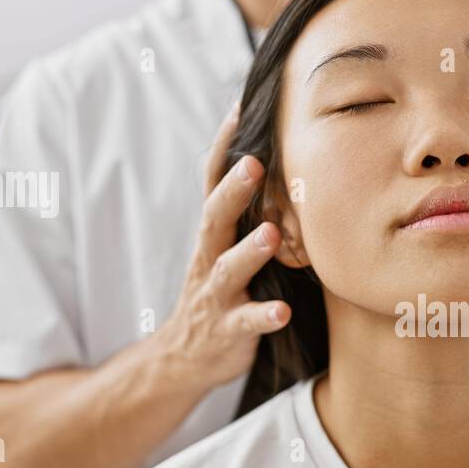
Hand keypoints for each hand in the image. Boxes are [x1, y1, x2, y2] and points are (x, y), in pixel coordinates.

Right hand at [153, 104, 291, 391]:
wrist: (184, 358)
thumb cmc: (221, 294)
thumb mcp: (229, 250)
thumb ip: (249, 216)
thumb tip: (285, 168)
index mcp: (214, 237)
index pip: (212, 185)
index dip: (222, 148)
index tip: (240, 109)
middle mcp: (210, 259)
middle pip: (215, 218)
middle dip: (233, 190)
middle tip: (254, 163)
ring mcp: (216, 296)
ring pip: (229, 270)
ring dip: (250, 252)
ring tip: (273, 235)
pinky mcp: (227, 331)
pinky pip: (246, 323)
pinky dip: (263, 317)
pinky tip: (282, 312)